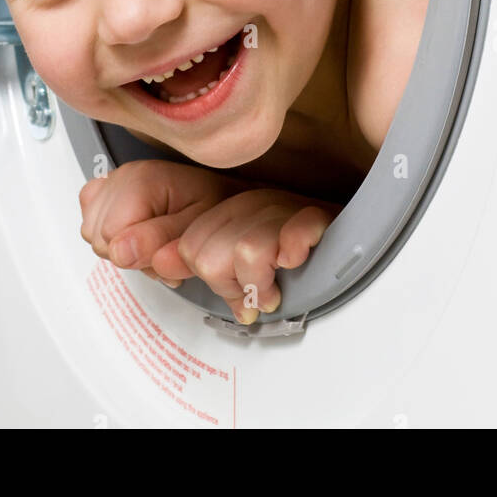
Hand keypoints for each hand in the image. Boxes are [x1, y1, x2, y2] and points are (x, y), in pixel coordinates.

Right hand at [79, 159, 245, 286]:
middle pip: (99, 239)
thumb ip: (159, 241)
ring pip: (92, 234)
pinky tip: (136, 229)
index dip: (137, 256)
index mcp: (143, 180)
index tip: (164, 250)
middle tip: (164, 247)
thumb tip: (119, 251)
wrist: (221, 191)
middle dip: (131, 255)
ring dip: (122, 247)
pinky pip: (89, 221)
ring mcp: (113, 180)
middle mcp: (123, 175)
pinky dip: (110, 233)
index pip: (110, 239)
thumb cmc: (213, 206)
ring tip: (153, 239)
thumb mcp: (196, 228)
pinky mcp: (107, 188)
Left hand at [150, 187, 336, 323]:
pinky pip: (296, 230)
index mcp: (226, 210)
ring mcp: (280, 207)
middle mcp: (249, 204)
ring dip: (260, 283)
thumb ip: (195, 256)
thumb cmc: (283, 242)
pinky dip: (293, 247)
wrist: (336, 227)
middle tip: (256, 292)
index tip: (234, 288)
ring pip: (246, 252)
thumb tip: (160, 263)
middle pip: (211, 257)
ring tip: (273, 291)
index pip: (191, 249)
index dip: (211, 278)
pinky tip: (293, 260)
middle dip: (232, 285)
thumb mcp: (233, 248)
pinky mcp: (314, 215)